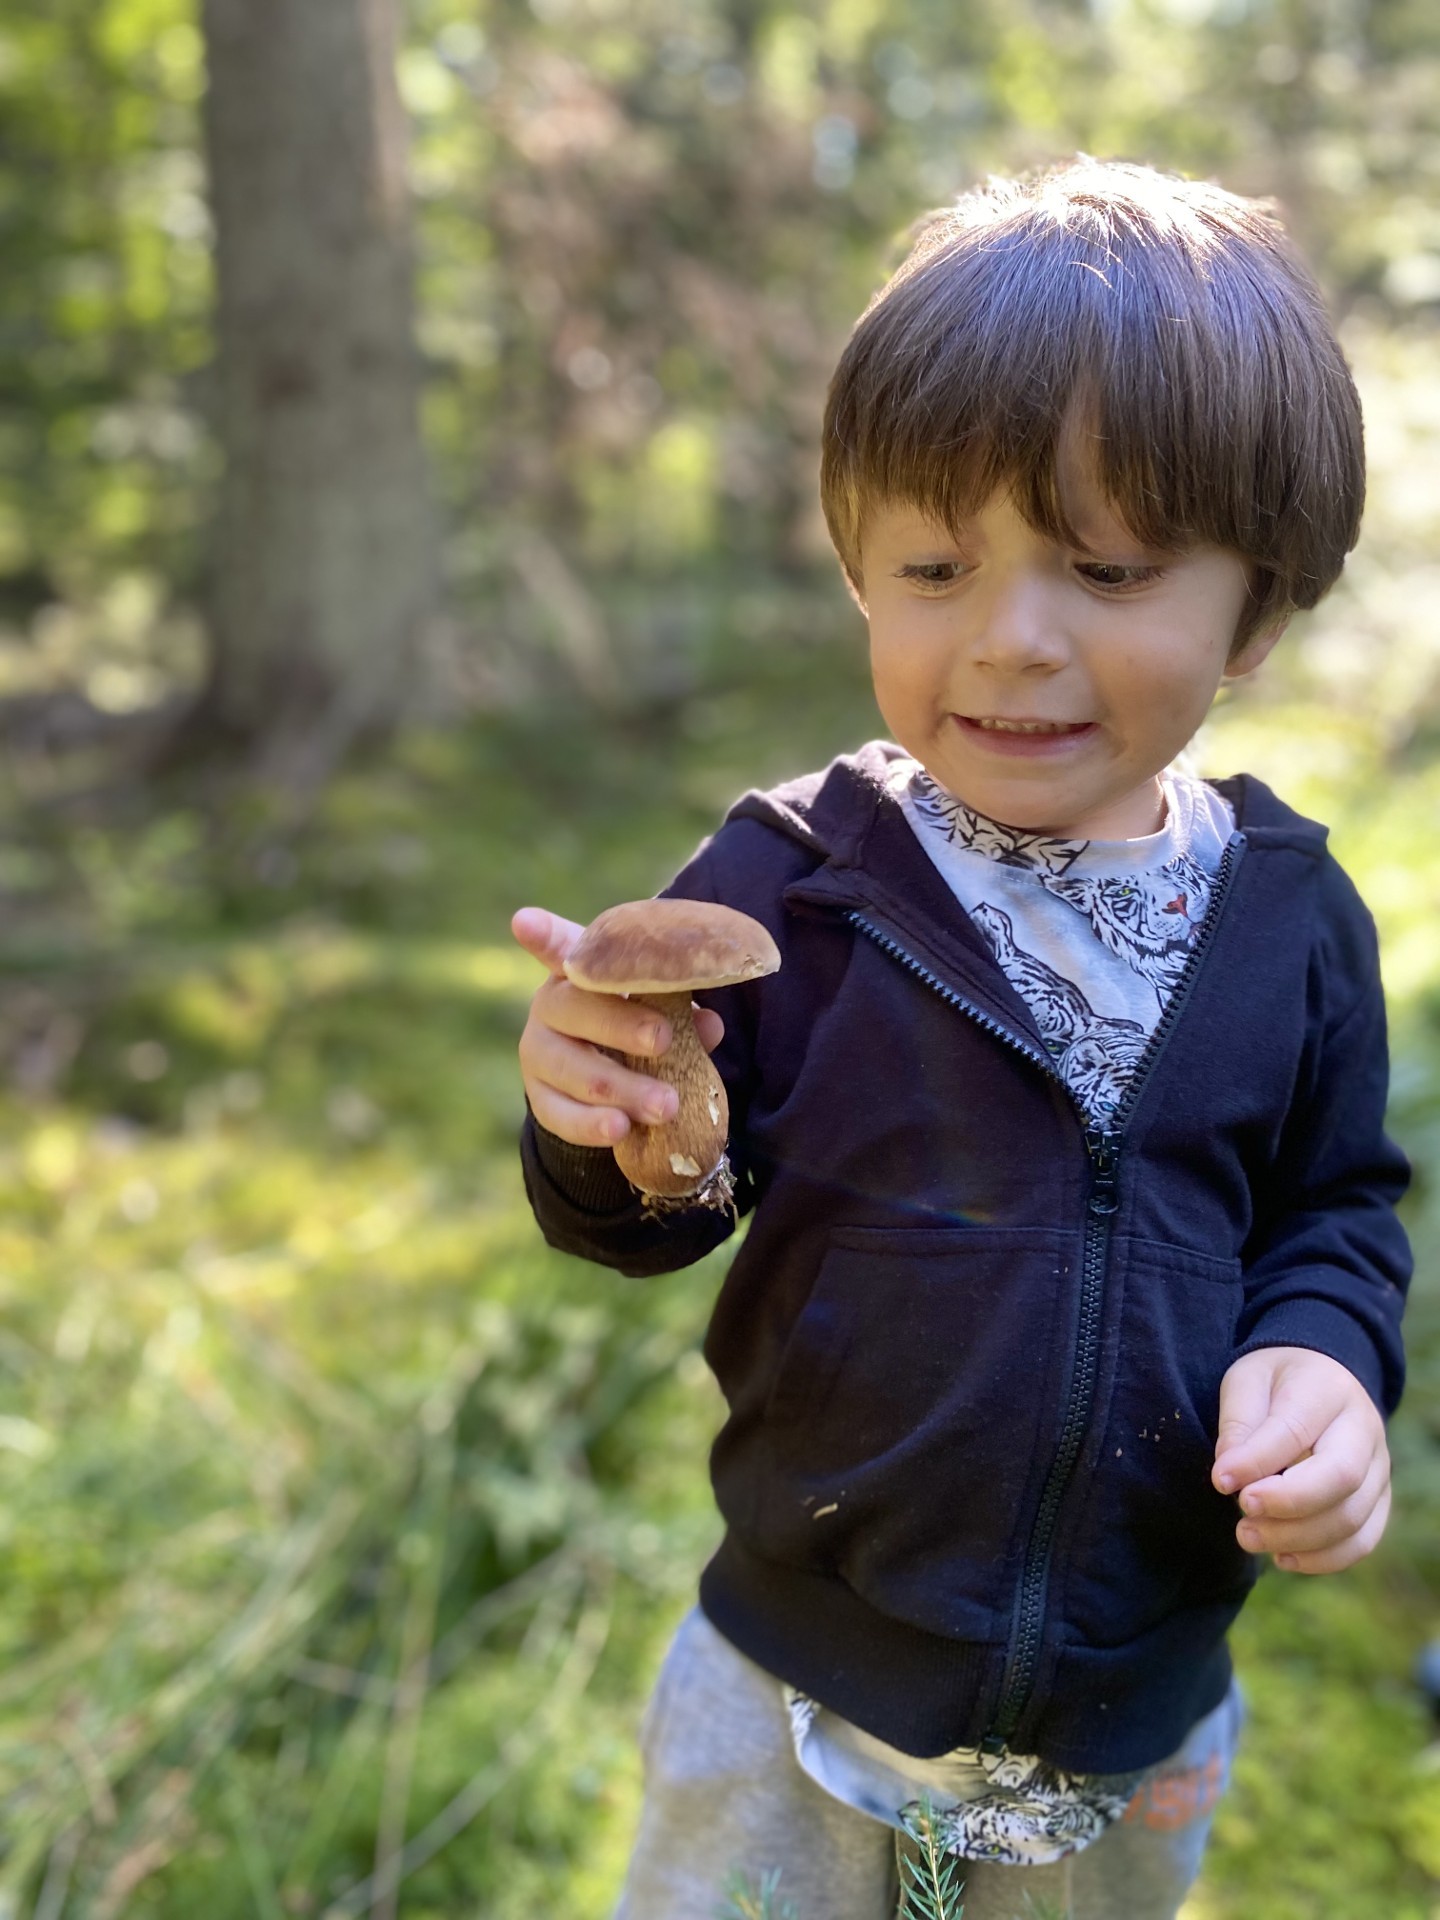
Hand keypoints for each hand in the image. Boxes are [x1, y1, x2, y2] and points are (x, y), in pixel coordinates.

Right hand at [512, 906, 724, 1149]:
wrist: (607, 1076)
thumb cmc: (637, 1022)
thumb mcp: (660, 1008)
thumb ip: (680, 1010)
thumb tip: (709, 1025)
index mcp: (578, 970)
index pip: (559, 945)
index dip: (543, 934)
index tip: (525, 921)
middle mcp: (550, 1005)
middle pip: (574, 1008)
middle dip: (620, 1025)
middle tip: (663, 1039)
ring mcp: (539, 1052)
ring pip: (572, 1068)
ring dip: (622, 1088)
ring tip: (665, 1106)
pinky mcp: (539, 1097)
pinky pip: (560, 1115)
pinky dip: (591, 1125)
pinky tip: (620, 1129)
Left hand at [1211, 1346, 1390, 1573]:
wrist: (1320, 1380)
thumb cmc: (1275, 1383)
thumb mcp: (1246, 1381)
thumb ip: (1239, 1423)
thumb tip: (1229, 1475)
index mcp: (1327, 1389)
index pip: (1296, 1431)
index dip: (1258, 1462)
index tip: (1221, 1480)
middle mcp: (1364, 1428)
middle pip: (1341, 1477)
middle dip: (1287, 1504)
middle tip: (1242, 1511)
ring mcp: (1379, 1467)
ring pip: (1352, 1517)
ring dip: (1297, 1538)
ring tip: (1248, 1537)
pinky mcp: (1379, 1500)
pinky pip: (1362, 1540)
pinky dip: (1322, 1559)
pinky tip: (1282, 1558)